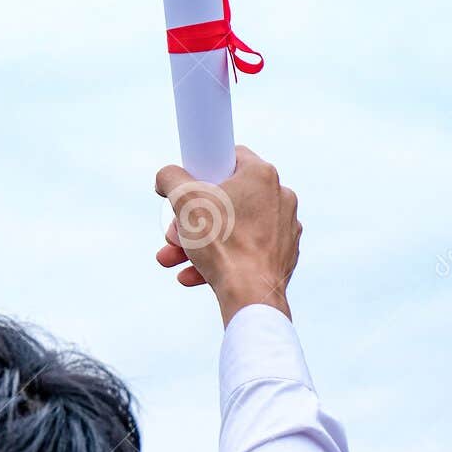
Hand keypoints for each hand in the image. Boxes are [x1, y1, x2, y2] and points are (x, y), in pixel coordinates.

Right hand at [154, 146, 300, 325]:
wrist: (251, 295)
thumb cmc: (221, 244)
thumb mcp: (184, 200)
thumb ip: (170, 177)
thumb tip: (167, 177)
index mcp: (261, 175)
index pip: (227, 156)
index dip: (202, 170)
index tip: (187, 188)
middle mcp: (280, 197)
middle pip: (225, 198)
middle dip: (192, 218)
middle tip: (173, 233)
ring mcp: (284, 227)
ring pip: (232, 228)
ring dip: (199, 242)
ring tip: (174, 258)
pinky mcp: (283, 254)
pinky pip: (244, 249)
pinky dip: (220, 258)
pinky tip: (194, 273)